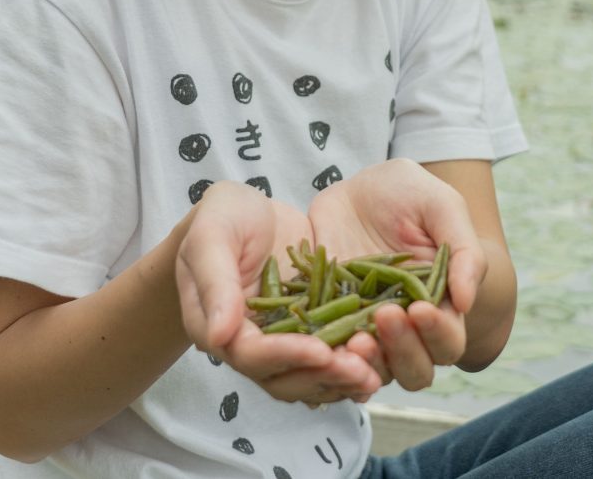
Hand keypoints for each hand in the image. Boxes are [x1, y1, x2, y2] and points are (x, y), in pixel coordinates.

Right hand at [175, 182, 379, 404]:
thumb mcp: (213, 236)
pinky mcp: (307, 332)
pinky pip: (327, 360)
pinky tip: (379, 363)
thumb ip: (216, 282)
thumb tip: (219, 336)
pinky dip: (350, 365)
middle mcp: (248, 345)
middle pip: (283, 378)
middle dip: (322, 376)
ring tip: (374, 376)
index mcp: (217, 327)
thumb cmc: (223, 217)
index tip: (321, 351)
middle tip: (362, 371)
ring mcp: (280, 341)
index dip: (286, 356)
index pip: (251, 355)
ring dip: (340, 381)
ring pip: (308, 378)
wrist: (246, 212)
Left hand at [308, 160, 487, 391]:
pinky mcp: (331, 325)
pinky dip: (332, 361)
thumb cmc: (407, 194)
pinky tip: (322, 346)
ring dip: (368, 363)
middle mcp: (407, 328)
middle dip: (403, 350)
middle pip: (416, 370)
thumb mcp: (440, 205)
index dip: (437, 333)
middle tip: (384, 315)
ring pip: (376, 373)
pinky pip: (333, 359)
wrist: (354, 189)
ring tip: (354, 338)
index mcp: (442, 306)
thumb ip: (462, 251)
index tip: (419, 308)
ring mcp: (367, 330)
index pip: (448, 341)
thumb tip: (466, 303)